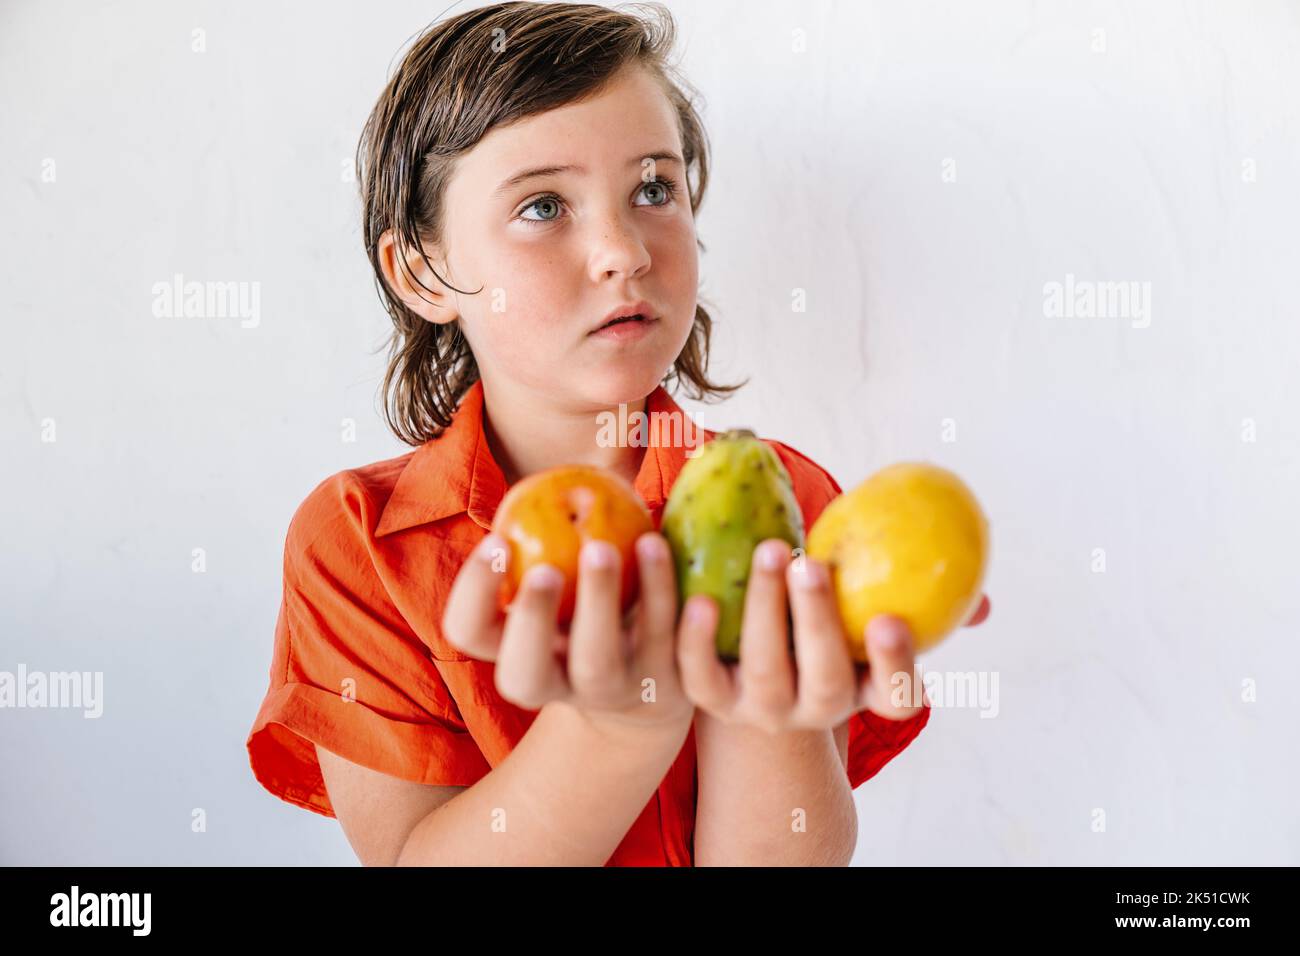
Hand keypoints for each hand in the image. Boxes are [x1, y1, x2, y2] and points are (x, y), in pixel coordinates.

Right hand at [442, 530, 694, 736]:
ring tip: (625, 542)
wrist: (652, 688)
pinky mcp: (666, 691)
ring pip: (599, 664)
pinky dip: (676, 612)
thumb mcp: (565, 583)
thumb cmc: (595, 610)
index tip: (498, 539)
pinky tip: (673, 561)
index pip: (470, 632)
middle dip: (531, 620)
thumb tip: (551, 469)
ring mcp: (612, 693)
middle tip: (546, 568)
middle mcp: (558, 683)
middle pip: (525, 673)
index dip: (473, 593)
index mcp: (517, 653)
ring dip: (604, 601)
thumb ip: (550, 537)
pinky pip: (670, 658)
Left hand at [676, 538, 991, 732]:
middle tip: (811, 565)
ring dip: (766, 612)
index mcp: (863, 690)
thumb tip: (981, 598)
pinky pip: (698, 675)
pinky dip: (694, 638)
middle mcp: (815, 708)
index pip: (895, 696)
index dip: (895, 665)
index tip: (890, 620)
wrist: (751, 665)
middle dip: (819, 621)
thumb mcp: (868, 611)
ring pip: (766, 671)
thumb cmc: (823, 617)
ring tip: (770, 552)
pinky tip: (697, 597)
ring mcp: (761, 708)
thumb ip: (921, 599)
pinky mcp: (711, 696)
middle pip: (824, 680)